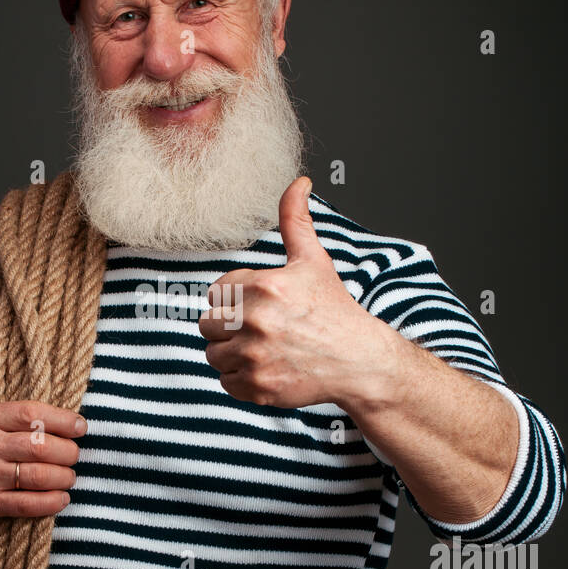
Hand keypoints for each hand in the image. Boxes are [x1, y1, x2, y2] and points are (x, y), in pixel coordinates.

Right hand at [0, 392, 85, 528]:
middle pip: (41, 445)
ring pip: (39, 475)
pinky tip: (61, 499)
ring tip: (69, 476)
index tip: (81, 426)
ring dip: (64, 477)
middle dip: (68, 452)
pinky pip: (26, 504)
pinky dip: (51, 503)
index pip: (32, 413)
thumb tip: (34, 390)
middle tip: (75, 455)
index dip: (63, 420)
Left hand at [197, 176, 397, 410]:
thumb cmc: (334, 310)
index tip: (261, 307)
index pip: (216, 293)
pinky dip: (242, 379)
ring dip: (233, 354)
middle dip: (230, 327)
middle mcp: (256, 320)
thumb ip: (295, 220)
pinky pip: (226, 382)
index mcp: (264, 286)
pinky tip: (269, 368)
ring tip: (266, 349)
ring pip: (214, 354)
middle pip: (208, 324)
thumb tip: (298, 182)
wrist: (359, 361)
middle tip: (263, 330)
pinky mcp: (257, 386)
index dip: (236, 300)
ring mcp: (255, 356)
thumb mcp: (313, 260)